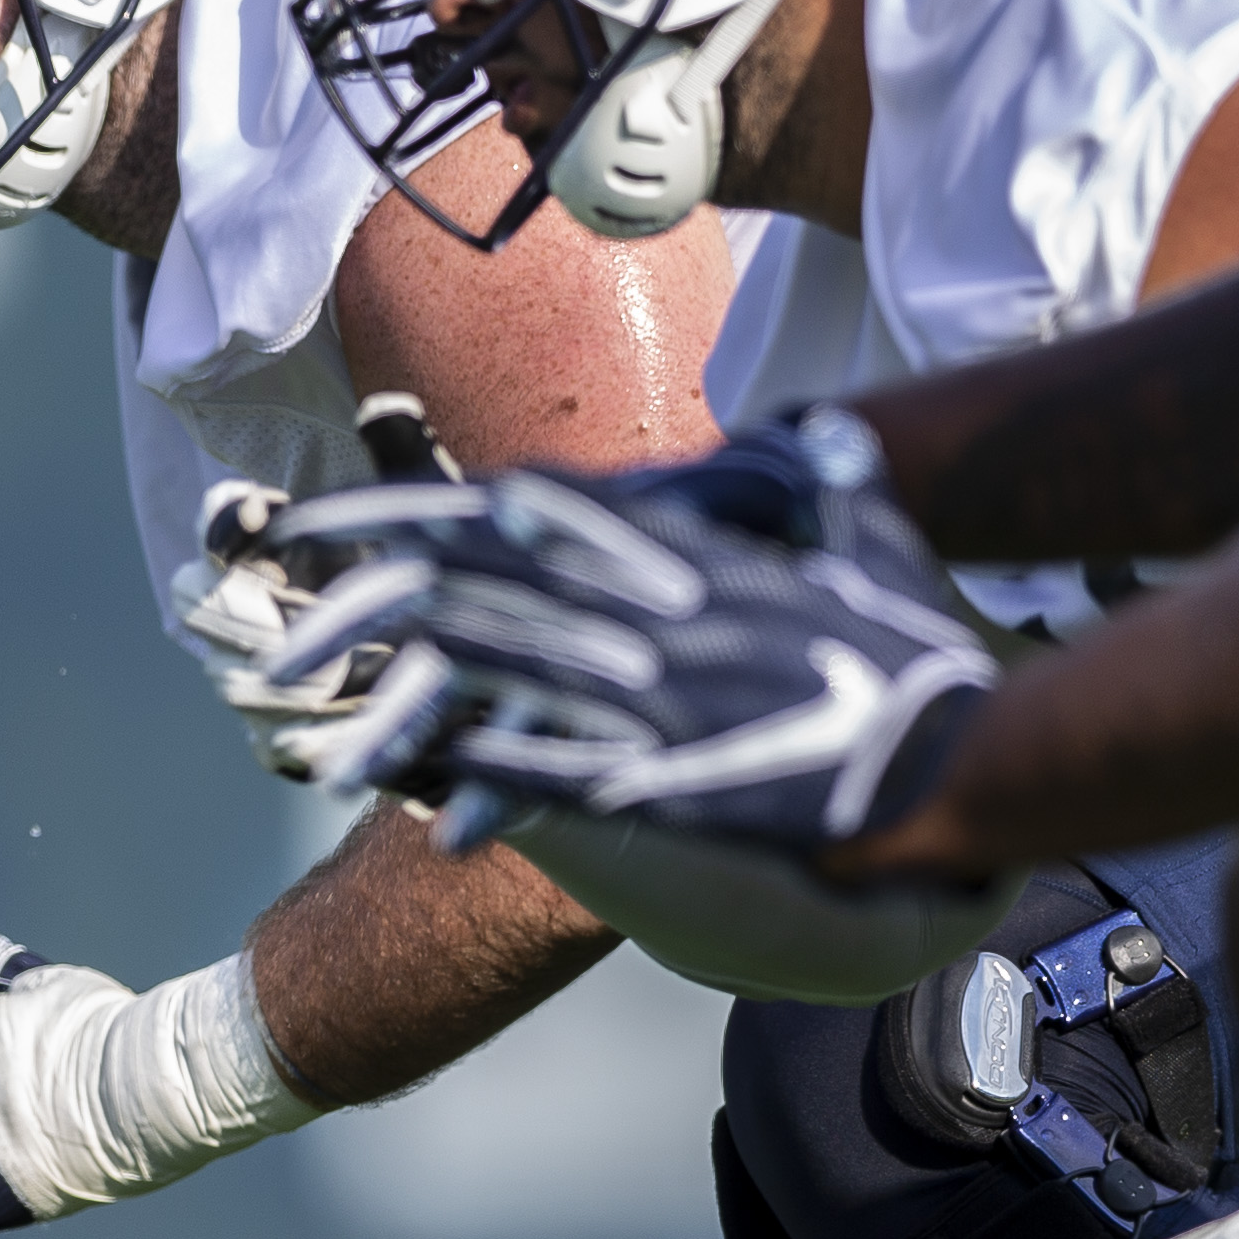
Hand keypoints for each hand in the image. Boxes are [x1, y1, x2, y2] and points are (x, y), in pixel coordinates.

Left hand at [246, 454, 998, 853]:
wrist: (965, 745)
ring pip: (513, 681)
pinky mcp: (682, 780)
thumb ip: (832, 487)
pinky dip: (509, 789)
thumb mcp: (873, 543)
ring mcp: (663, 698)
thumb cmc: (920, 656)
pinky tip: (445, 807)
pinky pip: (575, 780)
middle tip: (274, 628)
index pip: (522, 516)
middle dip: (372, 608)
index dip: (412, 514)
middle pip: (486, 591)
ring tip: (335, 725)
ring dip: (417, 705)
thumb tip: (821, 431)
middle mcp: (654, 614)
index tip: (324, 520)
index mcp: (682, 557)